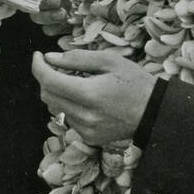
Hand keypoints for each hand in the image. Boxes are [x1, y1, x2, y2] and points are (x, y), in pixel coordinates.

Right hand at [31, 0, 82, 36]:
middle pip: (36, 7)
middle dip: (45, 11)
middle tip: (60, 7)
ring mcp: (59, 12)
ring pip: (42, 21)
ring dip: (49, 21)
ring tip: (65, 17)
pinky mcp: (68, 26)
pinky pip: (55, 33)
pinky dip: (58, 34)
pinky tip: (67, 32)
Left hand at [31, 49, 156, 146]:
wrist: (155, 113)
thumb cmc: (135, 82)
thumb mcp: (110, 61)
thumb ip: (77, 59)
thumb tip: (49, 58)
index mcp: (90, 94)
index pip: (49, 81)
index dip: (38, 66)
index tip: (38, 56)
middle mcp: (85, 116)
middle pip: (47, 96)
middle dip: (47, 78)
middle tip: (60, 67)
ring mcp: (86, 130)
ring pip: (55, 108)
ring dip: (58, 92)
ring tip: (78, 82)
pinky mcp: (89, 137)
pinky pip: (68, 118)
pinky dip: (69, 105)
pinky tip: (87, 99)